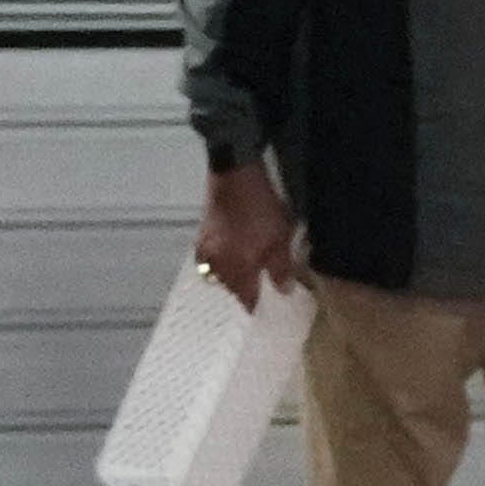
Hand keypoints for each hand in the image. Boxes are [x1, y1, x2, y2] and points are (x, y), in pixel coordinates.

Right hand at [194, 156, 296, 307]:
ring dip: (231, 276)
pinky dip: (221, 261)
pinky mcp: (201, 234)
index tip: (265, 311)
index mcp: (236, 269)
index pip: (245, 299)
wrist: (235, 175)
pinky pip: (210, 258)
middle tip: (259, 289)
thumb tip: (283, 291)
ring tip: (247, 272)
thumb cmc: (261, 209)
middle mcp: (215, 264)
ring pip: (217, 273)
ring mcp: (205, 248)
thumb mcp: (280, 239)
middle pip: (229, 288)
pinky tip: (231, 254)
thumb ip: (281, 268)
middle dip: (243, 290)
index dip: (256, 306)